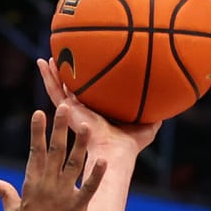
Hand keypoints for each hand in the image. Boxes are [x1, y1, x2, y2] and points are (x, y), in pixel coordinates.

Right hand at [0, 105, 108, 210]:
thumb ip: (6, 194)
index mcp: (31, 184)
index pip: (35, 152)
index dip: (37, 132)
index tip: (39, 113)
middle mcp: (46, 186)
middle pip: (55, 151)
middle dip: (60, 128)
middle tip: (66, 107)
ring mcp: (62, 196)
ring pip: (73, 164)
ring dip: (80, 144)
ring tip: (87, 125)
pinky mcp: (77, 209)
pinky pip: (89, 189)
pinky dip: (96, 175)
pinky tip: (103, 160)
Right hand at [36, 58, 160, 154]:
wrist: (114, 152)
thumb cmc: (130, 145)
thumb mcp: (147, 126)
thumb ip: (155, 115)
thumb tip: (168, 102)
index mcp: (99, 115)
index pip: (90, 98)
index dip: (86, 86)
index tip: (83, 73)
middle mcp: (84, 112)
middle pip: (72, 91)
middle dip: (66, 77)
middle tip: (61, 62)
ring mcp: (73, 111)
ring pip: (59, 88)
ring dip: (52, 73)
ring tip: (46, 59)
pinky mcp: (67, 111)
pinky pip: (54, 90)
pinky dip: (48, 76)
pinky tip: (42, 62)